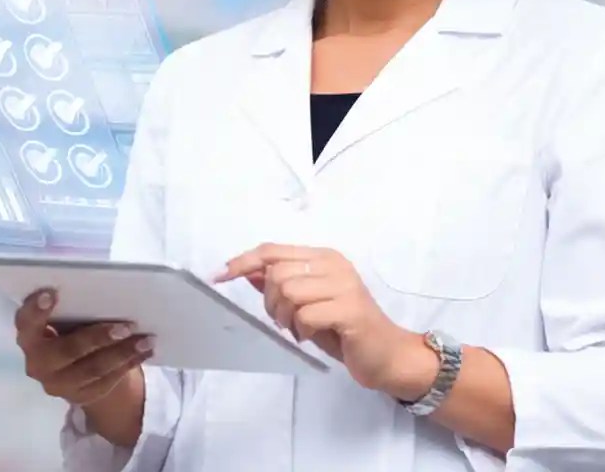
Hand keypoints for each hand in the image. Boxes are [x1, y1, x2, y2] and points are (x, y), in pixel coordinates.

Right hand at [14, 288, 155, 406]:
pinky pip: (107, 380)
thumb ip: (71, 308)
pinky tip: (146, 351)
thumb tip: (103, 288)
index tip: (51, 292)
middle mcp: (38, 363)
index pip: (26, 322)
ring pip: (93, 368)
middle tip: (127, 326)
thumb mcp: (63, 319)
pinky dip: (129, 363)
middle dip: (98, 338)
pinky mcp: (80, 397)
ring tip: (147, 339)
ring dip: (123, 352)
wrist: (73, 370)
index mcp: (29, 336)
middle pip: (67, 350)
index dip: (35, 310)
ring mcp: (58, 384)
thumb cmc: (68, 330)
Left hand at [216, 244, 434, 396]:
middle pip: (276, 273)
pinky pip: (305, 314)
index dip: (242, 261)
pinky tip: (312, 336)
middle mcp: (334, 264)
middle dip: (270, 302)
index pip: (272, 250)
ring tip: (299, 329)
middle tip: (284, 321)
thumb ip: (280, 284)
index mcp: (323, 257)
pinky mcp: (350, 309)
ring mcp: (344, 285)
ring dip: (285, 317)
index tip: (217, 275)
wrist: (387, 355)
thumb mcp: (307, 304)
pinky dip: (301, 329)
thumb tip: (246, 270)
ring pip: (288, 291)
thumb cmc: (344, 329)